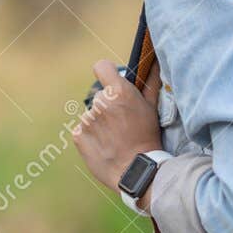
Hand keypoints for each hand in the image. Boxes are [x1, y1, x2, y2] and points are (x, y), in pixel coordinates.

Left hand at [71, 58, 162, 191]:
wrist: (136, 171)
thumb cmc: (147, 137)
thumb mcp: (152, 108)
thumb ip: (150, 81)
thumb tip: (154, 61)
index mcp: (119, 92)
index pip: (101, 66)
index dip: (107, 73)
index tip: (112, 82)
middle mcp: (100, 102)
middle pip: (100, 95)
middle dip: (109, 105)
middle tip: (121, 122)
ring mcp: (87, 119)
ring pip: (92, 114)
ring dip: (100, 122)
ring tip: (114, 137)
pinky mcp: (78, 135)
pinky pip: (82, 129)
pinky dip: (91, 136)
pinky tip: (104, 145)